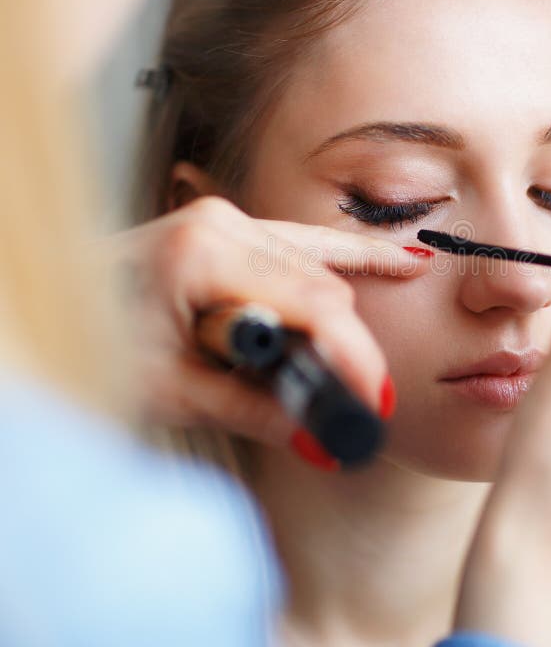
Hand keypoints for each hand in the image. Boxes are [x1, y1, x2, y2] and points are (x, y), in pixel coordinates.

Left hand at [100, 196, 429, 451]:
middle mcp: (222, 223)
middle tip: (365, 405)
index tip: (372, 404)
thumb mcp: (167, 390)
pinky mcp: (232, 232)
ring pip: (322, 264)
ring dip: (348, 314)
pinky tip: (395, 263)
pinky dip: (347, 263)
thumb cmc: (88, 338)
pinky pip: (305, 247)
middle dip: (352, 347)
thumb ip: (253, 409)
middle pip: (324, 284)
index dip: (353, 357)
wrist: (51, 301)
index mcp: (202, 253)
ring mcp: (227, 221)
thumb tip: (321, 432)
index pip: (313, 302)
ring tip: (366, 357)